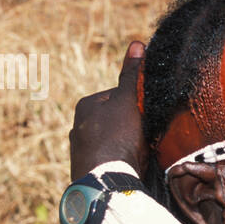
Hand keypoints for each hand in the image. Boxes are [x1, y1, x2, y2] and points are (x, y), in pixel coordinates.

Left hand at [69, 41, 148, 180]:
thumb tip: (137, 43)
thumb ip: (131, 75)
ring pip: (113, 140)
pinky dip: (120, 161)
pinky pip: (110, 159)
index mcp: (85, 105)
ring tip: (138, 154)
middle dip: (131, 126)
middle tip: (145, 137)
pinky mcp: (87, 170)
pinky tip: (129, 167)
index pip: (118, 96)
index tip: (147, 115)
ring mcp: (81, 150)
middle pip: (116, 119)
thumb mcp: (128, 101)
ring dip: (126, 145)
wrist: (105, 180)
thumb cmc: (116, 136)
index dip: (137, 104)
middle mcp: (77, 125)